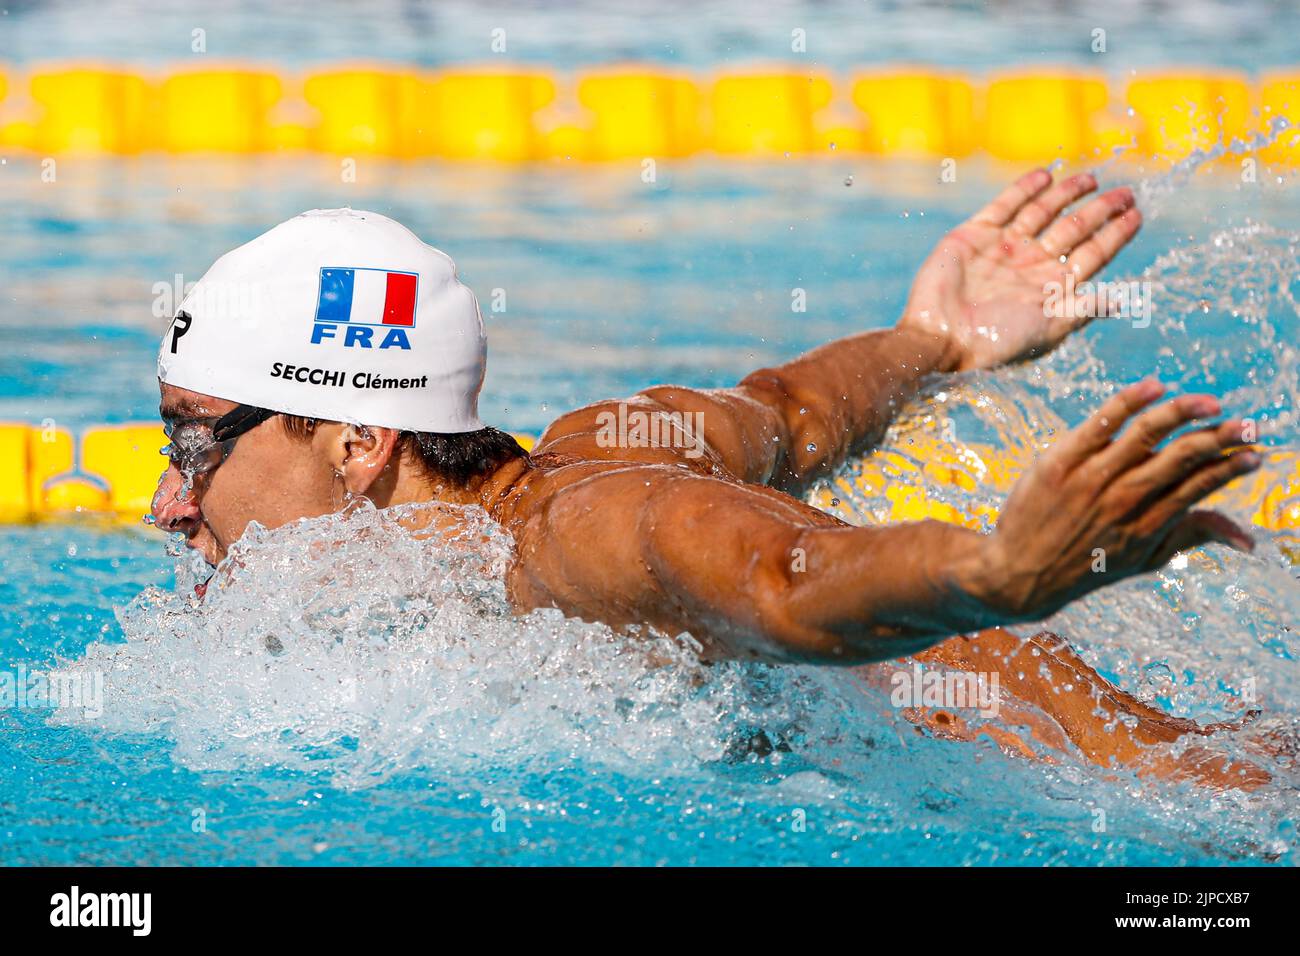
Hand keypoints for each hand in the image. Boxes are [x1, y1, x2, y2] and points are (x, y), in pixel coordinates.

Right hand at [900, 168, 1141, 371]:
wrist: (941, 338)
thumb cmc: (995, 342)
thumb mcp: (1048, 328)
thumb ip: (1082, 308)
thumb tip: (1123, 300)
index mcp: (1051, 288)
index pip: (1092, 254)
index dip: (1115, 234)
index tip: (1137, 213)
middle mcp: (1030, 266)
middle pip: (1073, 229)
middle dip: (1099, 210)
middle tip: (1124, 192)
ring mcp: (1003, 248)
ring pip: (1042, 213)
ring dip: (1067, 194)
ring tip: (1091, 178)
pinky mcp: (974, 236)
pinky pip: (1004, 205)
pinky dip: (1025, 189)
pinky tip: (1045, 176)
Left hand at [958, 380, 1259, 620]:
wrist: (1016, 571)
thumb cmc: (1086, 564)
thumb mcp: (1143, 561)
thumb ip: (1194, 538)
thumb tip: (1249, 539)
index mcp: (1148, 524)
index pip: (1199, 487)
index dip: (1231, 467)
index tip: (1256, 452)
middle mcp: (1124, 500)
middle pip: (1181, 458)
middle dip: (1220, 438)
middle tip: (1249, 424)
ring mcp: (1092, 478)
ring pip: (1147, 434)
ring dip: (1184, 413)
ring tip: (1211, 403)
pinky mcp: (1061, 461)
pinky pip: (1101, 423)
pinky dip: (1130, 401)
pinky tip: (1155, 386)